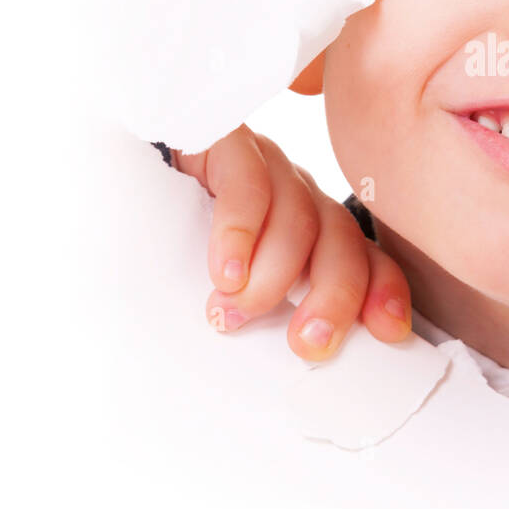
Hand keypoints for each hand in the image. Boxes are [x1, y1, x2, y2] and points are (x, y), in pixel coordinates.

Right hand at [173, 126, 410, 359]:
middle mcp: (298, 195)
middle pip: (341, 242)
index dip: (384, 292)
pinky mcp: (227, 146)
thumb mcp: (231, 282)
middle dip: (333, 297)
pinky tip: (225, 271)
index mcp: (311, 229)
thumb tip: (294, 362)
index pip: (366, 258)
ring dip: (271, 277)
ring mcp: (265, 166)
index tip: (389, 333)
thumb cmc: (178, 237)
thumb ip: (264, 307)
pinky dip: (240, 233)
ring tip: (233, 314)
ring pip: (298, 218)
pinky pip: (247, 186)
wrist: (119, 164)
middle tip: (307, 343)